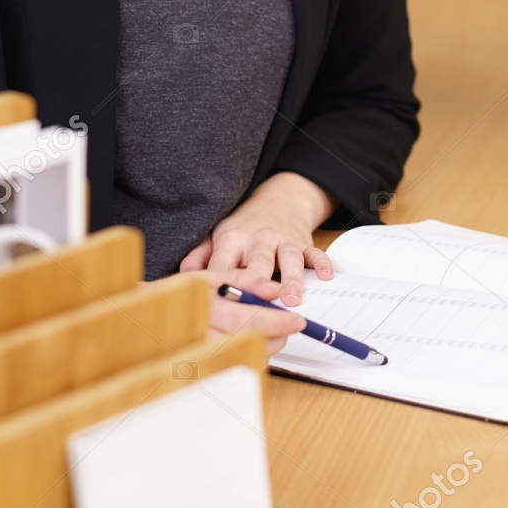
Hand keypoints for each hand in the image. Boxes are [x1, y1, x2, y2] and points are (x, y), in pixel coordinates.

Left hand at [179, 172, 336, 355]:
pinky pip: (315, 254)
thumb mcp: (216, 237)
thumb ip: (199, 258)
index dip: (221, 286)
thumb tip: (181, 280)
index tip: (218, 308)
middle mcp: (258, 239)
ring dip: (291, 279)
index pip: (224, 266)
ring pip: (288, 259)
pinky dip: (322, 264)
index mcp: (231, 240)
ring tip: (292, 300)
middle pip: (257, 262)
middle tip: (259, 303)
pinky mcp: (303, 243)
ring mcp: (283, 240)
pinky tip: (326, 276)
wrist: (279, 199)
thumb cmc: (243, 228)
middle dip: (258, 283)